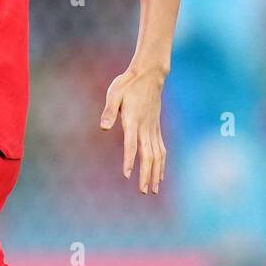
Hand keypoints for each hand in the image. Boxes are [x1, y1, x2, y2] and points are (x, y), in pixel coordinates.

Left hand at [100, 66, 166, 194]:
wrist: (149, 74)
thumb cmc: (128, 83)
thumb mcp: (114, 94)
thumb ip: (109, 111)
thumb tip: (104, 127)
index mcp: (133, 121)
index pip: (131, 145)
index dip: (129, 160)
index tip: (127, 176)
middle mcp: (146, 127)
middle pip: (148, 155)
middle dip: (146, 175)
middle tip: (144, 191)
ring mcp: (153, 128)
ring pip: (157, 155)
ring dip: (156, 173)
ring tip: (154, 190)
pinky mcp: (156, 127)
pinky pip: (161, 149)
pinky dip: (161, 163)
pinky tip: (160, 174)